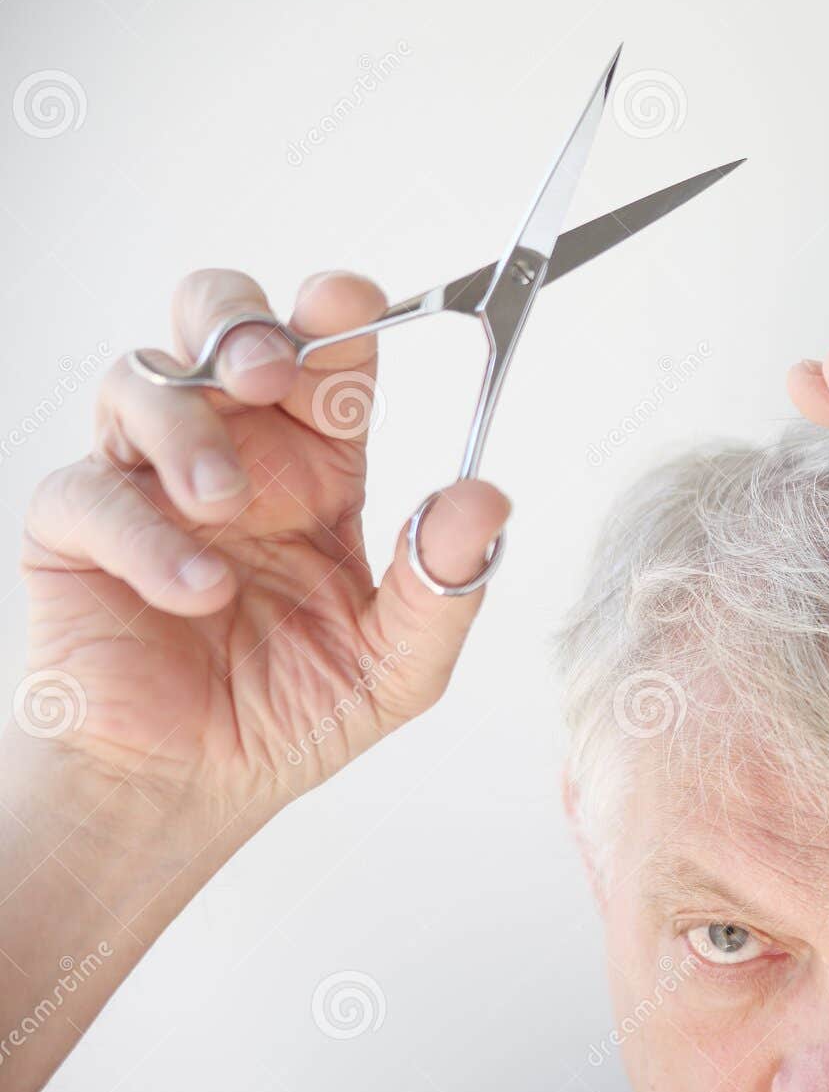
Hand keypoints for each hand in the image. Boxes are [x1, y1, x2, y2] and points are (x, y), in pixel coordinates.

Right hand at [18, 268, 510, 819]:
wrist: (191, 789)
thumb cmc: (290, 712)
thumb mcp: (397, 663)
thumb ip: (442, 582)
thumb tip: (487, 496)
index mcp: (317, 470)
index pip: (329, 363)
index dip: (336, 317)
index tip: (347, 302)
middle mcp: (235, 458)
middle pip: (217, 323)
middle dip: (239, 321)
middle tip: (266, 370)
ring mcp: (150, 484)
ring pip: (140, 378)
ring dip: (185, 425)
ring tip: (222, 501)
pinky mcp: (78, 533)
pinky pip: (87, 490)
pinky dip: (142, 533)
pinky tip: (195, 590)